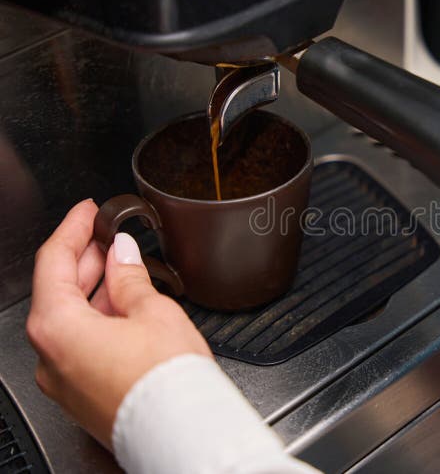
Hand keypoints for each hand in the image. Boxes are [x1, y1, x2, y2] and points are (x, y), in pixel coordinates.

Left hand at [26, 199, 211, 449]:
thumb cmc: (166, 381)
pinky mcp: (82, 395)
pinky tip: (126, 309)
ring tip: (126, 271)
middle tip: (110, 236)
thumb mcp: (153, 311)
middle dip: (85, 259)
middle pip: (57, 291)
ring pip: (70, 320)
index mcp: (57, 327)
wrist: (183, 432)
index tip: (87, 212)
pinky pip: (81, 346)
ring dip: (94, 290)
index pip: (52, 261)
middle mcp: (50, 357)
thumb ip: (129, 276)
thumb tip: (122, 254)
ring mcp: (64, 380)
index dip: (72, 229)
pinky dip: (98, 320)